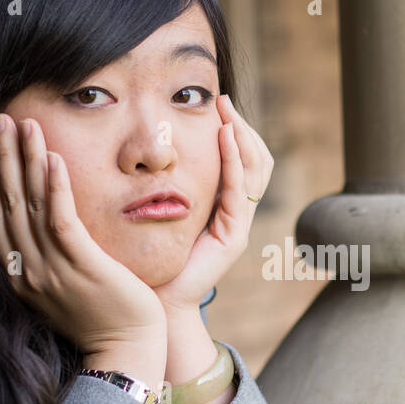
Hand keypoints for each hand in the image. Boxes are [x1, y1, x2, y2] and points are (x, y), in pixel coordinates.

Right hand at [0, 114, 167, 355]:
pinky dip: (55, 187)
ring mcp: (53, 269)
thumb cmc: (101, 320)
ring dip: (26, 160)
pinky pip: (62, 220)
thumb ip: (48, 259)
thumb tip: (43, 227)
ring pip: (31, 204)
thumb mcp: (63, 288)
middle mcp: (29, 270)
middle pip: (7, 203)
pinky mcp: (82, 267)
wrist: (125, 353)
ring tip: (24, 124)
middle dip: (1, 158)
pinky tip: (53, 158)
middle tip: (0, 119)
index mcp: (20, 274)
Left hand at [152, 94, 273, 314]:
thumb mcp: (162, 212)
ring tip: (226, 110)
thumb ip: (166, 186)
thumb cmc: (153, 260)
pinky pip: (238, 190)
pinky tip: (224, 137)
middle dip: (242, 127)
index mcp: (223, 207)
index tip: (217, 104)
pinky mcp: (233, 236)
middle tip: (224, 100)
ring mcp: (239, 226)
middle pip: (256, 161)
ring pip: (254, 171)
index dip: (234, 131)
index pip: (242, 161)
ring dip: (241, 136)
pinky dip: (233, 160)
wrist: (158, 303)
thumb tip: (147, 149)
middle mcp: (238, 214)